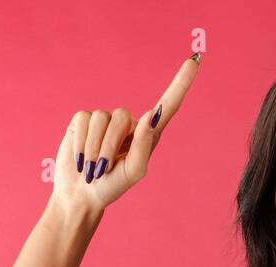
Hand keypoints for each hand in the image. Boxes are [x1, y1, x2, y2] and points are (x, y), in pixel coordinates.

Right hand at [49, 53, 200, 215]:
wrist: (81, 194)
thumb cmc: (112, 186)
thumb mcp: (134, 171)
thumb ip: (144, 144)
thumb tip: (151, 114)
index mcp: (148, 134)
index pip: (167, 105)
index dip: (181, 83)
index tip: (195, 61)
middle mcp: (128, 122)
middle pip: (122, 116)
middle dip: (109, 146)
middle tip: (103, 169)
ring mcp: (105, 120)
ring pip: (101, 118)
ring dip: (94, 148)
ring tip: (93, 166)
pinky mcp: (83, 120)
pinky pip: (83, 119)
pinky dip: (80, 142)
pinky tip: (81, 157)